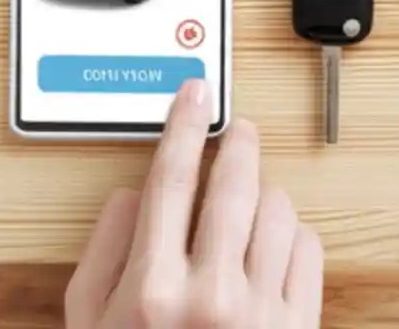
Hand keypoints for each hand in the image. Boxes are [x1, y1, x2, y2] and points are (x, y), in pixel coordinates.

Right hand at [65, 80, 323, 328]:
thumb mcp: (89, 327)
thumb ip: (103, 254)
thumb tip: (133, 192)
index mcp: (150, 291)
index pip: (169, 180)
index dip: (181, 126)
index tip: (193, 94)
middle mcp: (208, 296)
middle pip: (233, 183)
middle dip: (237, 141)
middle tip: (236, 127)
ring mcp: (260, 313)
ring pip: (278, 210)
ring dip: (263, 196)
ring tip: (247, 210)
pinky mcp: (300, 328)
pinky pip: (310, 250)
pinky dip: (294, 237)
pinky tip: (271, 251)